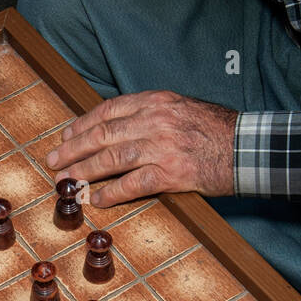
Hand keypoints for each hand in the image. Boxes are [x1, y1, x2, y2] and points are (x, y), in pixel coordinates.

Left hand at [46, 91, 237, 204]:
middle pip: (102, 135)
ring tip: (66, 183)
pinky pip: (132, 184)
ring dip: (84, 172)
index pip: (108, 110)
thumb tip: (118, 128)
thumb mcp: (180, 108)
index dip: (82, 125)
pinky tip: (96, 200)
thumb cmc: (215, 130)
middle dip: (73, 150)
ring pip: (111, 160)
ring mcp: (162, 146)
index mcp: (156, 101)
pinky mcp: (171, 173)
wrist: (247, 147)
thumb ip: (150, 114)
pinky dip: (111, 193)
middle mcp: (155, 120)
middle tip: (53, 163)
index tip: (66, 137)